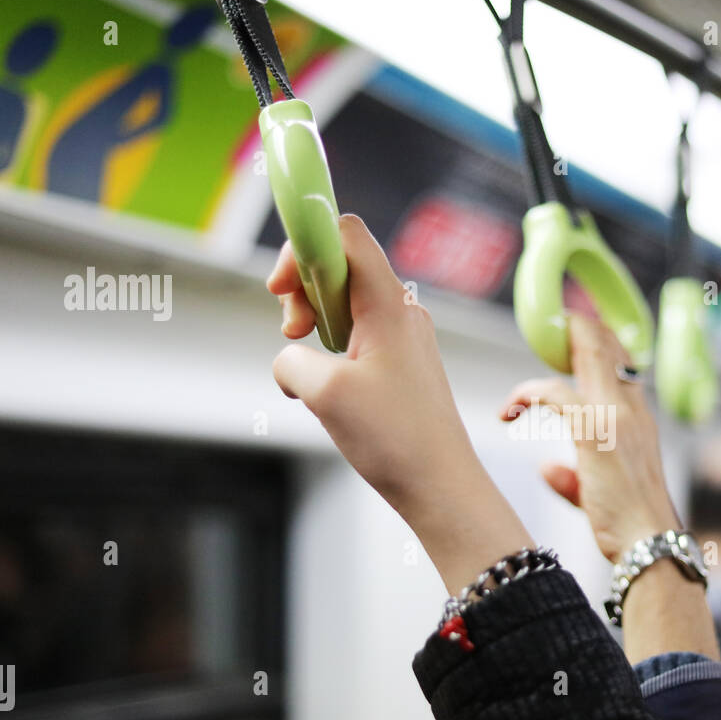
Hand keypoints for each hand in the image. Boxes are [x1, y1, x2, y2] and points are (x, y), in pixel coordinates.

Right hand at [268, 215, 529, 592]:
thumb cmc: (395, 439)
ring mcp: (404, 337)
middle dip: (302, 291)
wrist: (441, 487)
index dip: (302, 245)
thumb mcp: (323, 393)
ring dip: (315, 325)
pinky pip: (358, 337)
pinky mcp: (402, 365)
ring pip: (346, 304)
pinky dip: (332, 353)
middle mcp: (401, 310)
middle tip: (293, 333)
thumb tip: (290, 359)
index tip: (280, 289)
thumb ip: (291, 357)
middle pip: (340, 265)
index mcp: (388, 302)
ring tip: (311, 370)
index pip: (344, 232)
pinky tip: (328, 393)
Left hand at [500, 314, 680, 561]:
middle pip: (605, 341)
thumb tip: (547, 469)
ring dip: (547, 357)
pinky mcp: (595, 431)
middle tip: (541, 338)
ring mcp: (616, 415)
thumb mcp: (598, 492)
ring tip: (517, 395)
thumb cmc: (630, 526)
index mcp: (638, 418)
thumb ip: (573, 476)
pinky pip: (554, 393)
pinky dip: (527, 395)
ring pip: (586, 352)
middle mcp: (632, 408)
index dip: (592, 341)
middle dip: (572, 329)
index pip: (620, 358)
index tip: (562, 346)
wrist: (650, 545)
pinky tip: (509, 414)